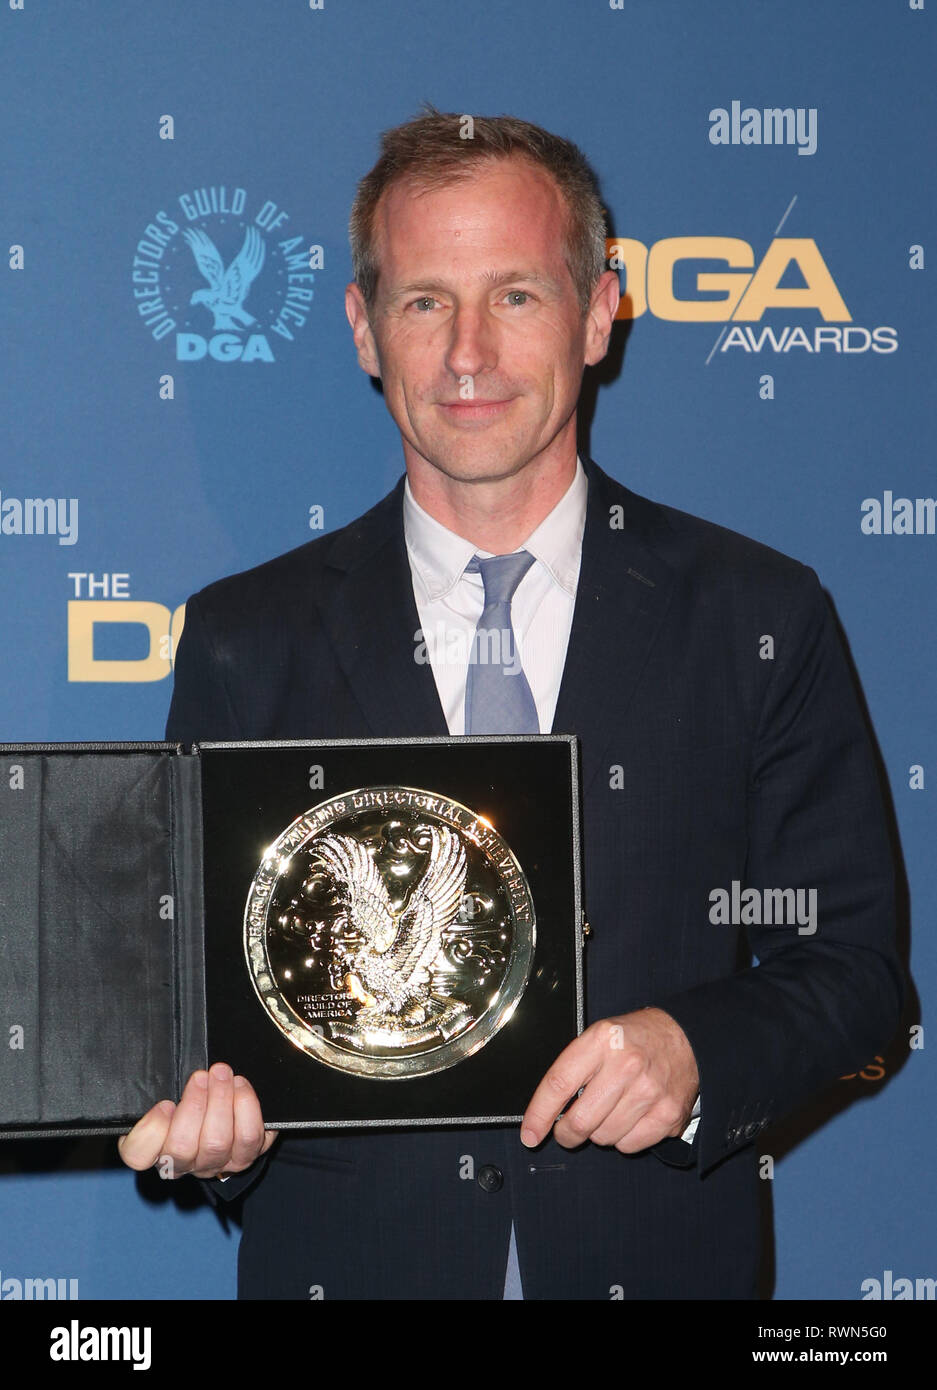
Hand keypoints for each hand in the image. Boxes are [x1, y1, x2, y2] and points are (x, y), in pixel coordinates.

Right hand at [117, 1062, 276, 1179]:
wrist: (224, 1114)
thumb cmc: (188, 1102)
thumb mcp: (165, 1094)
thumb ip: (158, 1092)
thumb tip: (164, 1080)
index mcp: (153, 1149)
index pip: (138, 1156)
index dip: (151, 1131)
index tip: (165, 1103)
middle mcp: (183, 1164)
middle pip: (183, 1148)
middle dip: (194, 1105)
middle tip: (201, 1076)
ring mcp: (215, 1164)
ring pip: (217, 1143)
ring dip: (221, 1101)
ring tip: (222, 1074)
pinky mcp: (244, 1156)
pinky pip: (249, 1138)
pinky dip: (246, 1108)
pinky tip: (240, 1087)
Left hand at [521, 1008, 698, 1153]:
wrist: (687, 1038)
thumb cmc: (635, 1039)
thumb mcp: (600, 1036)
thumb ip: (574, 1067)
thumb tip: (546, 1111)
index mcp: (602, 1040)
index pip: (559, 1083)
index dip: (539, 1114)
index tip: (530, 1134)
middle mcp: (626, 1065)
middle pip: (580, 1120)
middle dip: (567, 1133)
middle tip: (567, 1130)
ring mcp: (649, 1092)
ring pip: (603, 1137)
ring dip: (598, 1133)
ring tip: (608, 1113)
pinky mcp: (668, 1115)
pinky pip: (629, 1146)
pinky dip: (623, 1139)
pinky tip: (629, 1118)